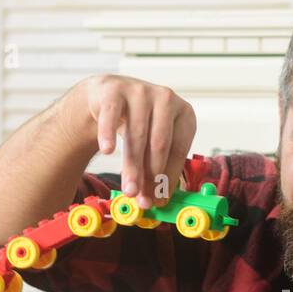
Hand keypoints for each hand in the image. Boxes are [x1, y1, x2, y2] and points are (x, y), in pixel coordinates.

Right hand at [83, 75, 196, 209]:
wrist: (108, 96)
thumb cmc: (138, 124)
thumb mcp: (153, 143)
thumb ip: (156, 168)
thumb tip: (156, 201)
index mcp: (185, 114)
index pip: (179, 150)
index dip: (170, 177)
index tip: (160, 199)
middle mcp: (167, 99)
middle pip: (160, 144)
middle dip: (151, 176)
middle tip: (143, 200)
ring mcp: (141, 91)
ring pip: (136, 135)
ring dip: (132, 167)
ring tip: (128, 190)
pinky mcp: (115, 89)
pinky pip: (111, 115)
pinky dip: (108, 134)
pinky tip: (107, 150)